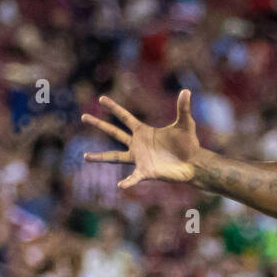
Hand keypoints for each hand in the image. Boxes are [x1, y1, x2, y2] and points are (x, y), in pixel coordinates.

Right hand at [82, 89, 199, 188]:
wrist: (193, 163)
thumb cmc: (188, 143)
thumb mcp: (185, 124)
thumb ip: (183, 108)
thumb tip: (187, 91)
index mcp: (144, 131)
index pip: (125, 117)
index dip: (114, 108)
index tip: (102, 98)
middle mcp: (138, 144)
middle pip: (114, 133)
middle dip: (99, 125)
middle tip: (83, 116)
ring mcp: (140, 159)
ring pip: (115, 157)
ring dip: (100, 157)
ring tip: (85, 157)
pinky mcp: (146, 172)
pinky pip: (134, 178)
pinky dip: (128, 182)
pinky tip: (120, 185)